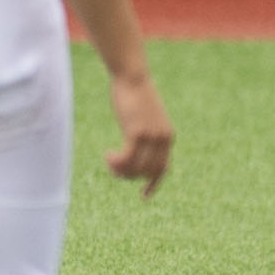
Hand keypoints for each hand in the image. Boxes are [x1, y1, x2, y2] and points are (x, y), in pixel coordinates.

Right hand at [105, 68, 175, 197]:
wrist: (132, 77)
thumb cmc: (134, 95)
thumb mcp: (143, 118)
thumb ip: (142, 134)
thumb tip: (133, 150)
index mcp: (167, 137)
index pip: (163, 169)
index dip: (153, 184)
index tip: (144, 196)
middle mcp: (164, 139)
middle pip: (148, 172)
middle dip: (129, 177)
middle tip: (114, 170)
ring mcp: (152, 136)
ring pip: (136, 168)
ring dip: (120, 170)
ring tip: (109, 162)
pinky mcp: (138, 133)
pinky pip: (128, 158)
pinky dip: (116, 162)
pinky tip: (107, 155)